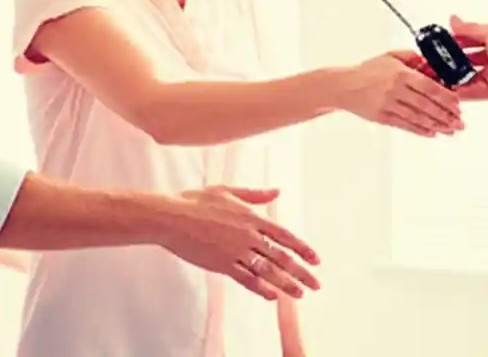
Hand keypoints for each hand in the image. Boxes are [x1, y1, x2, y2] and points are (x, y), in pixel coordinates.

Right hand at [156, 185, 320, 300]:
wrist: (171, 217)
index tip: (316, 260)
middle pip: (281, 257)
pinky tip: (271, 295)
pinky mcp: (221, 264)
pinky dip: (260, 287)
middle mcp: (248, 235)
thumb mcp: (228, 191)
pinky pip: (245, 279)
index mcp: (252, 217)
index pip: (284, 236)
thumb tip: (277, 191)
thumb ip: (255, 194)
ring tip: (299, 294)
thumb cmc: (196, 201)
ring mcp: (236, 251)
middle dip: (301, 272)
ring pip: (267, 270)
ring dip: (285, 283)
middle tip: (316, 284)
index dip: (302, 249)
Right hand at [337, 52, 464, 136]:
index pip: (429, 86)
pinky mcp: (383, 117)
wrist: (344, 86)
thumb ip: (411, 58)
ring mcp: (389, 105)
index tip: (458, 104)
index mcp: (401, 74)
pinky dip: (420, 130)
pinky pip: (405, 125)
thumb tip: (429, 64)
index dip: (445, 96)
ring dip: (436, 125)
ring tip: (450, 130)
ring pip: (418, 117)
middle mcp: (396, 90)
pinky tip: (432, 133)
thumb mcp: (390, 56)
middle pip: (426, 104)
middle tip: (460, 122)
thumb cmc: (368, 71)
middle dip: (446, 115)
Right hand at [446, 15, 487, 102]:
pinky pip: (477, 91)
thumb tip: (454, 20)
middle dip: (453, 62)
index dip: (454, 41)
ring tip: (440, 79)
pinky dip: (465, 91)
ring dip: (456, 78)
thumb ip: (471, 29)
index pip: (470, 38)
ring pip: (471, 76)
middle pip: (469, 59)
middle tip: (436, 64)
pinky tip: (452, 92)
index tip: (438, 45)